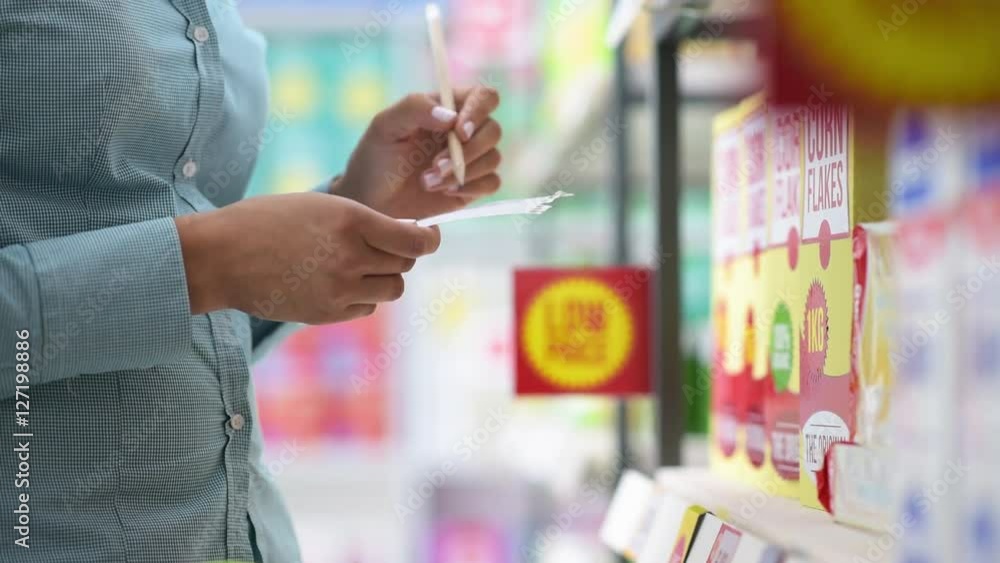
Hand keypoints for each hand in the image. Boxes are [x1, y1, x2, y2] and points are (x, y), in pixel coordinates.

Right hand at [174, 192, 439, 322]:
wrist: (221, 256)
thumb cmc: (267, 221)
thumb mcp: (320, 205)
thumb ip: (362, 220)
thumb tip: (404, 232)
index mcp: (352, 221)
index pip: (415, 240)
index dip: (429, 238)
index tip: (429, 234)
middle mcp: (351, 257)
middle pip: (405, 265)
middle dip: (403, 254)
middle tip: (389, 245)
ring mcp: (340, 290)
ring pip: (391, 290)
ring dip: (385, 278)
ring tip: (363, 265)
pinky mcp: (327, 314)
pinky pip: (366, 309)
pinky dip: (363, 298)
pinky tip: (341, 283)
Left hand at [335, 85, 502, 219]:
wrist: (372, 201)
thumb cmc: (376, 158)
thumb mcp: (385, 126)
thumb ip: (415, 108)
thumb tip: (451, 116)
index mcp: (448, 108)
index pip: (483, 97)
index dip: (479, 110)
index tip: (458, 132)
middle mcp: (464, 132)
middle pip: (493, 130)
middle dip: (467, 151)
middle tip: (435, 166)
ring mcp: (471, 160)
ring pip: (493, 158)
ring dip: (462, 172)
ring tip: (427, 182)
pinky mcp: (473, 187)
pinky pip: (492, 183)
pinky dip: (472, 188)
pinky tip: (445, 192)